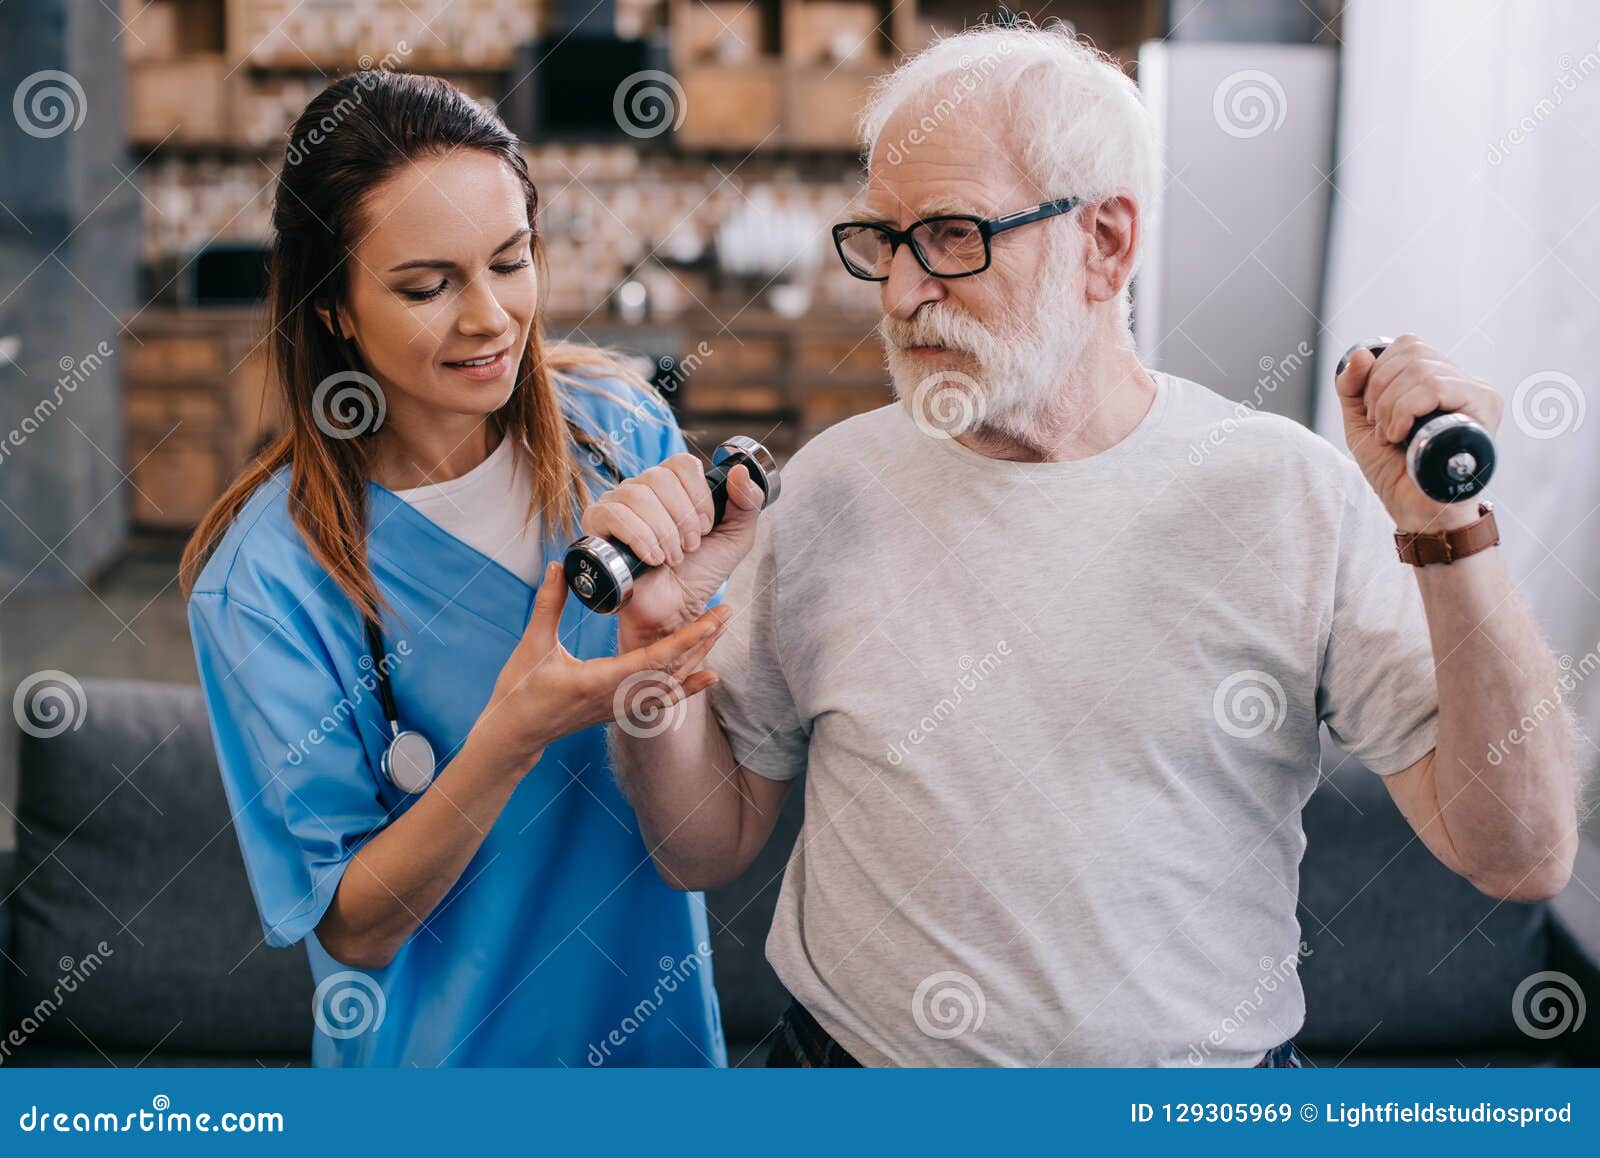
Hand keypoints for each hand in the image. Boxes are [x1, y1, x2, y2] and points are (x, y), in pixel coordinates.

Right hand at [473, 561, 730, 772]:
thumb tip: (559, 566)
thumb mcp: (532, 644)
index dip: (687, 637)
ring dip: (698, 658)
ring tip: (720, 632)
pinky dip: (688, 686)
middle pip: (673, 669)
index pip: (656, 658)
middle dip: (702, 640)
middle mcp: (618, 697)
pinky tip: (709, 675)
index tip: (712, 618)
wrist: (515, 734)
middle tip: (727, 612)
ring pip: (671, 684)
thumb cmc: (520, 691)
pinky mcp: (619, 709)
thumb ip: (548, 604)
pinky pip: (662, 698)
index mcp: (601, 681)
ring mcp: (621, 706)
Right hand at [578, 453, 765, 642]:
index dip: (698, 495)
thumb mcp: (737, 537)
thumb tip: (740, 470)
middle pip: (659, 478)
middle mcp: (642, 489)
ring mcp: (617, 505)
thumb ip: (747, 502)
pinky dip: (640, 537)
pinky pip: (613, 514)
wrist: (675, 609)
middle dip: (682, 518)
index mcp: (674, 485)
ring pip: (637, 496)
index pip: (681, 463)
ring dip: (664, 532)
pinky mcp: (597, 525)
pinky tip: (653, 558)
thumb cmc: (702, 573)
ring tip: (673, 558)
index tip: (707, 526)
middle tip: (690, 548)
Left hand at [1334, 333, 1502, 530]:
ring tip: (1391, 437)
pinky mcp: (1483, 409)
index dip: (1377, 375)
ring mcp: (1478, 394)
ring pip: (1421, 370)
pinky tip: (1400, 437)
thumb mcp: (1361, 422)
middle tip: (1380, 428)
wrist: (1414, 510)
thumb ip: (1353, 387)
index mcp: (1440, 380)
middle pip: (1412, 352)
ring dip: (1389, 406)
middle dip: (1379, 392)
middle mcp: (1464, 382)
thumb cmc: (1394, 469)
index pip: (1408, 346)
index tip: (1373, 413)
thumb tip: (1361, 353)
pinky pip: (1435, 388)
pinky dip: (1404, 412)